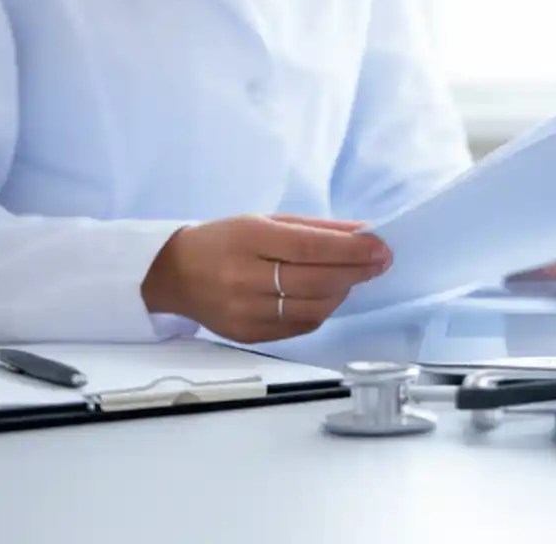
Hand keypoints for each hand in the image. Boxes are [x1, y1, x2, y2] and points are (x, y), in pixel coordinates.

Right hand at [141, 214, 391, 342]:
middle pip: (316, 281)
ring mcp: (245, 311)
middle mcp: (245, 277)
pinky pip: (299, 326)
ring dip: (342, 293)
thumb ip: (314, 228)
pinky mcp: (247, 334)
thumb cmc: (224, 240)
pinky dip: (322, 311)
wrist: (173, 273)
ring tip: (354, 278)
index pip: (311, 247)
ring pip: (312, 308)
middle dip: (356, 272)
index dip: (351, 250)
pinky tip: (329, 296)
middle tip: (380, 263)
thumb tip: (363, 233)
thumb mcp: (264, 221)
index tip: (381, 248)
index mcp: (248, 239)